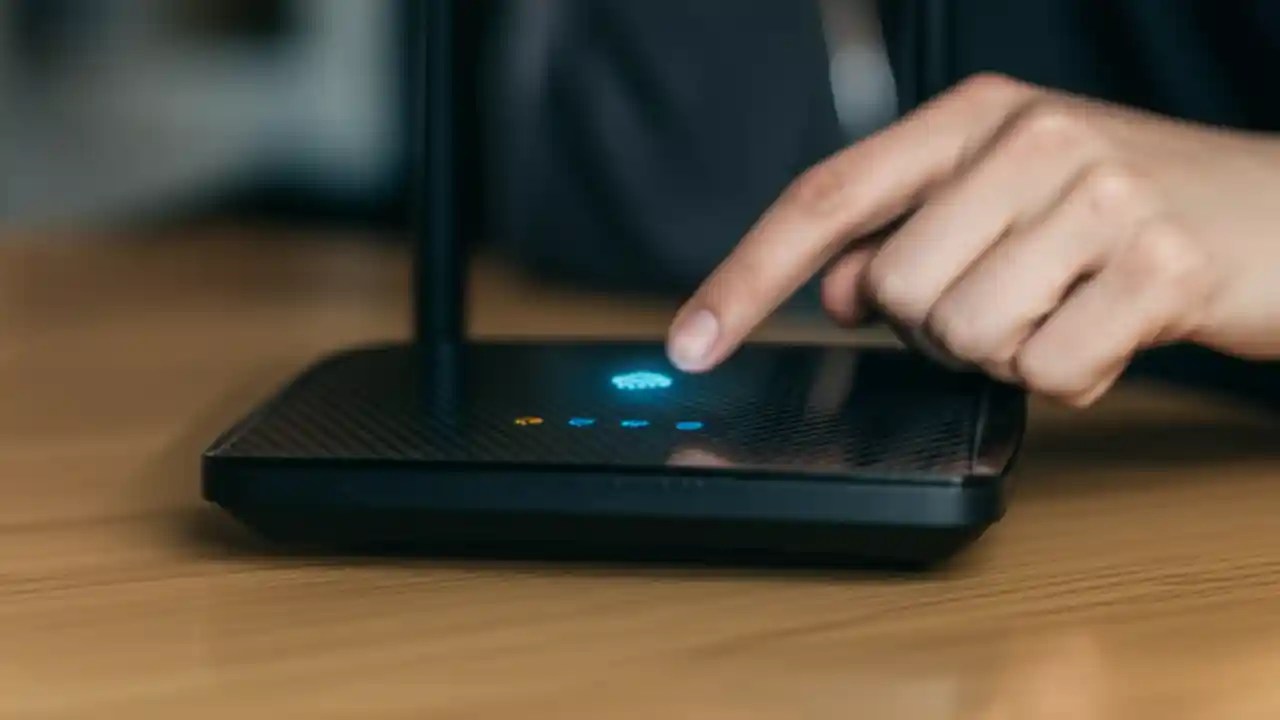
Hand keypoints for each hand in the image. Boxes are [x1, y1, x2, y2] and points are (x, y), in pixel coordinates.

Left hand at [666, 73, 1279, 405]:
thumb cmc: (1130, 208)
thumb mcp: (1008, 202)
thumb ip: (906, 237)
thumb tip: (831, 290)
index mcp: (977, 114)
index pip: (827, 196)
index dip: (747, 275)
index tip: (694, 341)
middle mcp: (1031, 138)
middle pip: (892, 289)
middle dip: (937, 325)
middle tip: (1015, 296)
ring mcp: (1101, 197)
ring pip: (963, 336)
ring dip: (1006, 352)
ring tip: (1068, 307)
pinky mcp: (1160, 266)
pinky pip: (1048, 372)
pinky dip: (1070, 375)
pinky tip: (1112, 331)